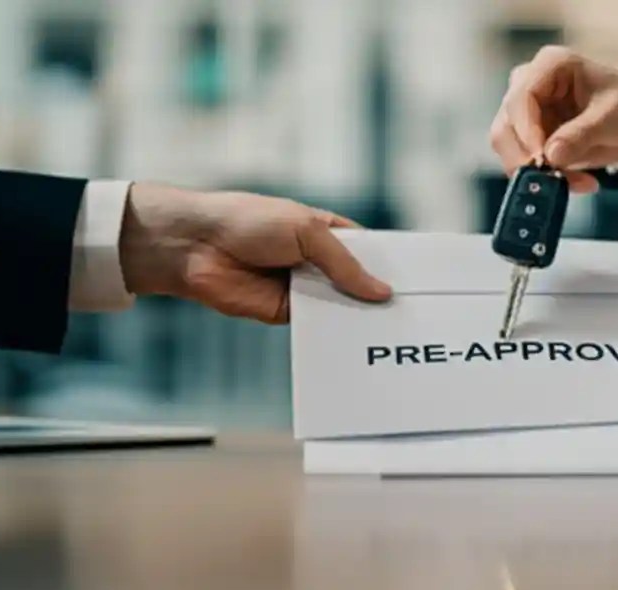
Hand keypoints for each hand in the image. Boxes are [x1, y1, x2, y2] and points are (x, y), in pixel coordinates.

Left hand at [117, 183, 391, 322]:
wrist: (196, 246)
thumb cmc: (248, 221)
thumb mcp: (306, 232)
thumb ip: (344, 264)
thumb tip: (381, 291)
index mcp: (328, 233)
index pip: (369, 251)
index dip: (392, 266)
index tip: (421, 283)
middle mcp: (319, 262)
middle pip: (359, 283)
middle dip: (379, 296)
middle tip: (414, 313)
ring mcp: (304, 288)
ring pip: (341, 307)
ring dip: (359, 316)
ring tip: (394, 331)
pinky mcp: (287, 313)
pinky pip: (318, 325)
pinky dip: (333, 332)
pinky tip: (357, 341)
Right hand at [489, 46, 617, 192]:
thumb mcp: (612, 117)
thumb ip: (581, 134)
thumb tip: (551, 156)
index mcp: (551, 65)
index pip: (522, 97)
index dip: (526, 131)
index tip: (542, 160)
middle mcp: (530, 84)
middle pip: (506, 125)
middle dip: (527, 158)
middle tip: (554, 180)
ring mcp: (527, 112)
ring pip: (509, 147)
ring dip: (536, 173)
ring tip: (578, 183)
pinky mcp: (530, 137)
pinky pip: (524, 162)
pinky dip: (546, 178)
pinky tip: (578, 182)